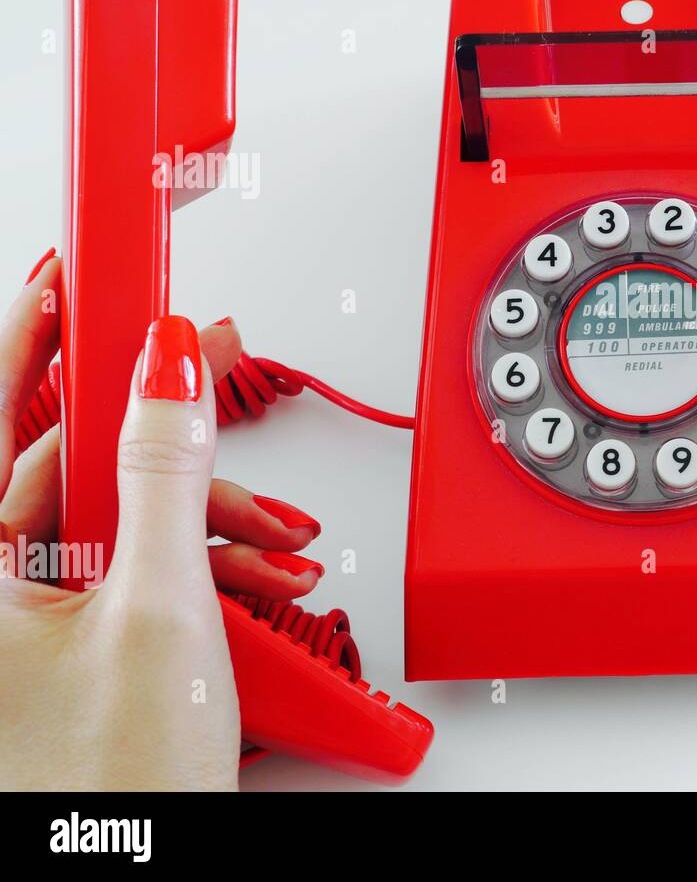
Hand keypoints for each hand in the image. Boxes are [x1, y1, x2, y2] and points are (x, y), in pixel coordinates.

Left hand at [0, 256, 324, 789]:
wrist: (134, 875)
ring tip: (273, 533)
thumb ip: (160, 474)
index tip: (70, 269)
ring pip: (115, 516)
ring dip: (204, 510)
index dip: (29, 329)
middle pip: (68, 461)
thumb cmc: (110, 794)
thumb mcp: (154, 611)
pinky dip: (203, 558)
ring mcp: (34, 620)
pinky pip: (136, 565)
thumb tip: (162, 369)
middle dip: (163, 428)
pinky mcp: (81, 642)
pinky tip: (256, 574)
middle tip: (211, 364)